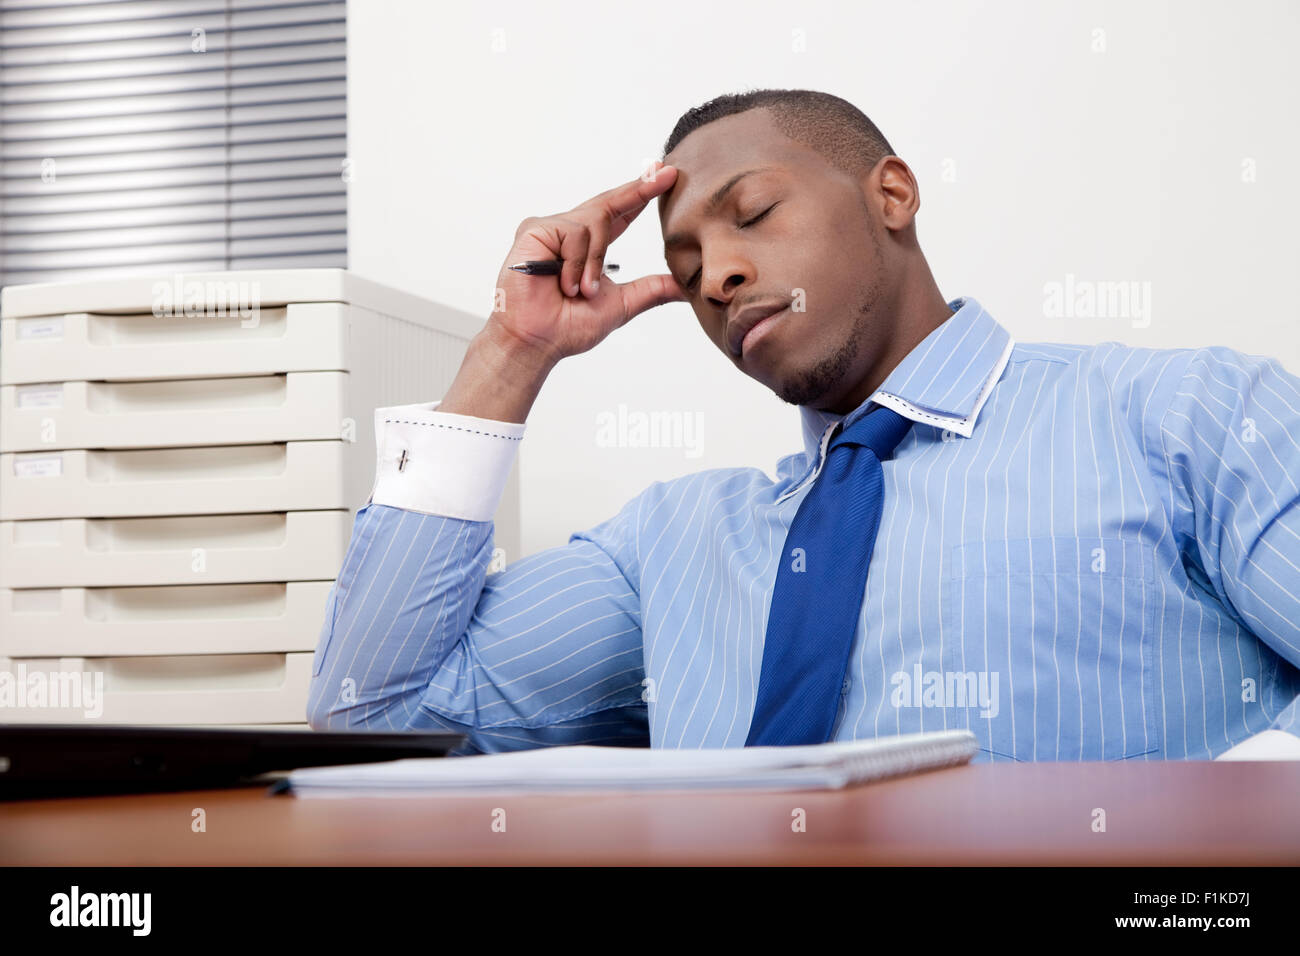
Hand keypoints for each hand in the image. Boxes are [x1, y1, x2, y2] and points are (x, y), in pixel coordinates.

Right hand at [489, 161, 688, 364]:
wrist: (537, 341)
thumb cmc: (568, 327)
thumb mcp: (622, 304)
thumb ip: (652, 290)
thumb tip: (684, 288)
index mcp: (589, 247)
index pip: (620, 214)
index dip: (642, 193)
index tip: (667, 174)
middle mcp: (570, 232)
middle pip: (610, 203)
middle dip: (640, 187)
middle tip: (668, 172)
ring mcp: (551, 228)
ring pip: (596, 222)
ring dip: (595, 263)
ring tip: (581, 291)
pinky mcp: (535, 229)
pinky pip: (574, 233)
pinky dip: (576, 263)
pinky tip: (564, 284)